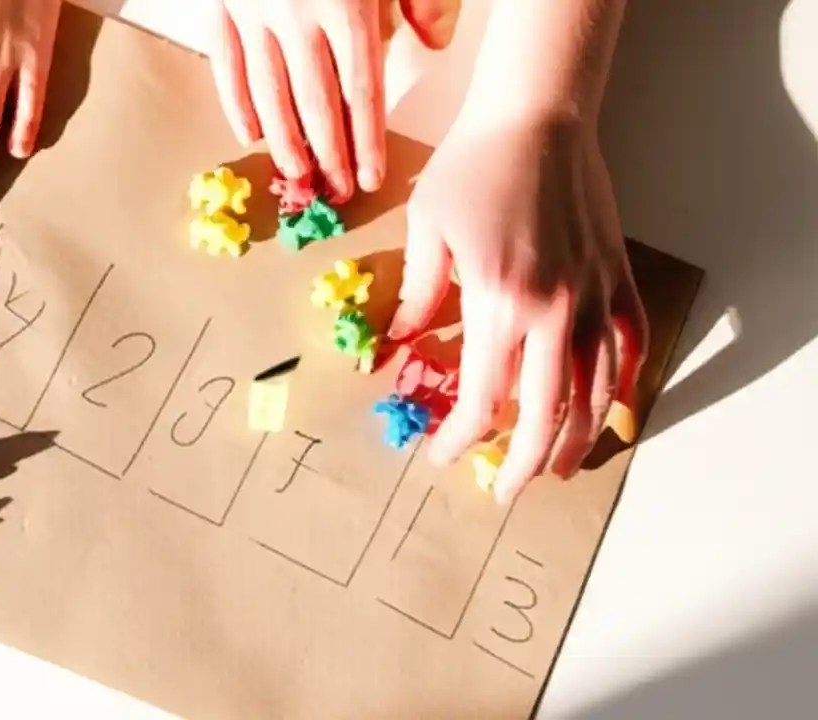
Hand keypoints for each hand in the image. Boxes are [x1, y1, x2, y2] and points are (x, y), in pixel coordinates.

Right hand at [211, 0, 384, 201]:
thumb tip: (435, 41)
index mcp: (346, 5)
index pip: (360, 90)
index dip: (366, 140)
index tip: (370, 178)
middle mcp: (297, 15)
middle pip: (315, 101)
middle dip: (329, 154)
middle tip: (337, 190)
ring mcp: (253, 11)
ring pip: (268, 91)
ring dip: (283, 139)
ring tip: (297, 174)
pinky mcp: (221, 3)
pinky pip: (225, 62)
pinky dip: (235, 103)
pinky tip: (249, 134)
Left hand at [390, 110, 647, 502]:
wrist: (538, 117)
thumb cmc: (474, 168)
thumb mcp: (428, 231)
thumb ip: (417, 296)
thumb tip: (399, 345)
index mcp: (498, 304)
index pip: (482, 397)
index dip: (460, 437)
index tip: (439, 457)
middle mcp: (555, 311)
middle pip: (546, 414)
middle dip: (524, 464)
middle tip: (506, 493)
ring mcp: (596, 297)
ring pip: (597, 392)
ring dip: (576, 438)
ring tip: (556, 467)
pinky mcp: (619, 279)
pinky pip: (630, 347)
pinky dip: (623, 385)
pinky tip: (608, 410)